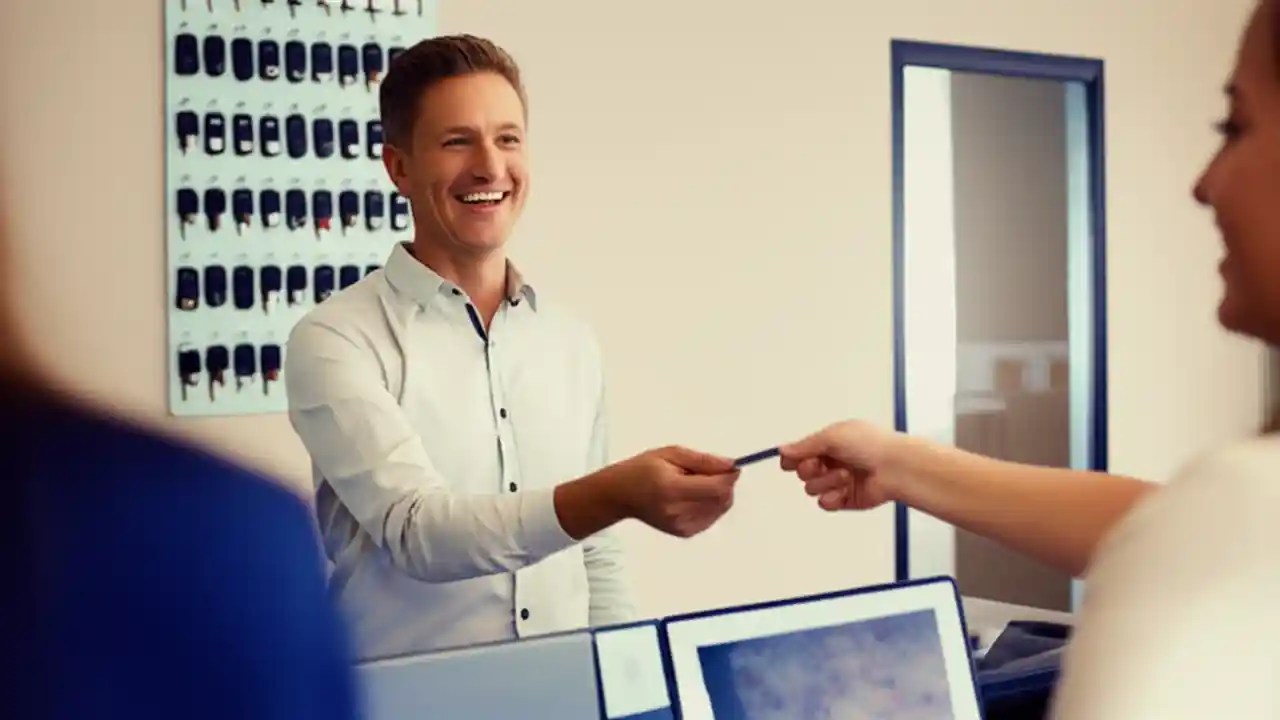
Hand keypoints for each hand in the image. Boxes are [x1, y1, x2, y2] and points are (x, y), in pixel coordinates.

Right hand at [612, 446, 739, 537]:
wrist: (622, 495)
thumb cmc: (643, 469)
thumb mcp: (671, 454)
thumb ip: (703, 460)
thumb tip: (731, 465)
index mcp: (672, 488)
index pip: (716, 488)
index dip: (730, 477)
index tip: (732, 467)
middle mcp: (677, 511)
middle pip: (721, 501)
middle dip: (726, 484)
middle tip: (711, 472)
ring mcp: (681, 526)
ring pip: (720, 509)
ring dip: (719, 494)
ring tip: (696, 484)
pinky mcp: (684, 533)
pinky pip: (712, 518)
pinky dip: (712, 505)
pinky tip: (694, 496)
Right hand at [778, 420, 902, 511]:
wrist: (896, 468)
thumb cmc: (872, 445)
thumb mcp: (833, 435)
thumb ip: (804, 445)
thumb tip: (782, 449)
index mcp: (829, 443)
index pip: (799, 453)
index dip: (793, 458)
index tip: (792, 460)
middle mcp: (832, 462)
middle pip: (801, 472)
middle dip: (809, 469)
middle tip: (822, 464)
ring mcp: (837, 482)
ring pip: (811, 488)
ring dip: (826, 481)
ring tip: (846, 475)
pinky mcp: (844, 499)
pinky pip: (824, 503)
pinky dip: (832, 497)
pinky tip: (844, 490)